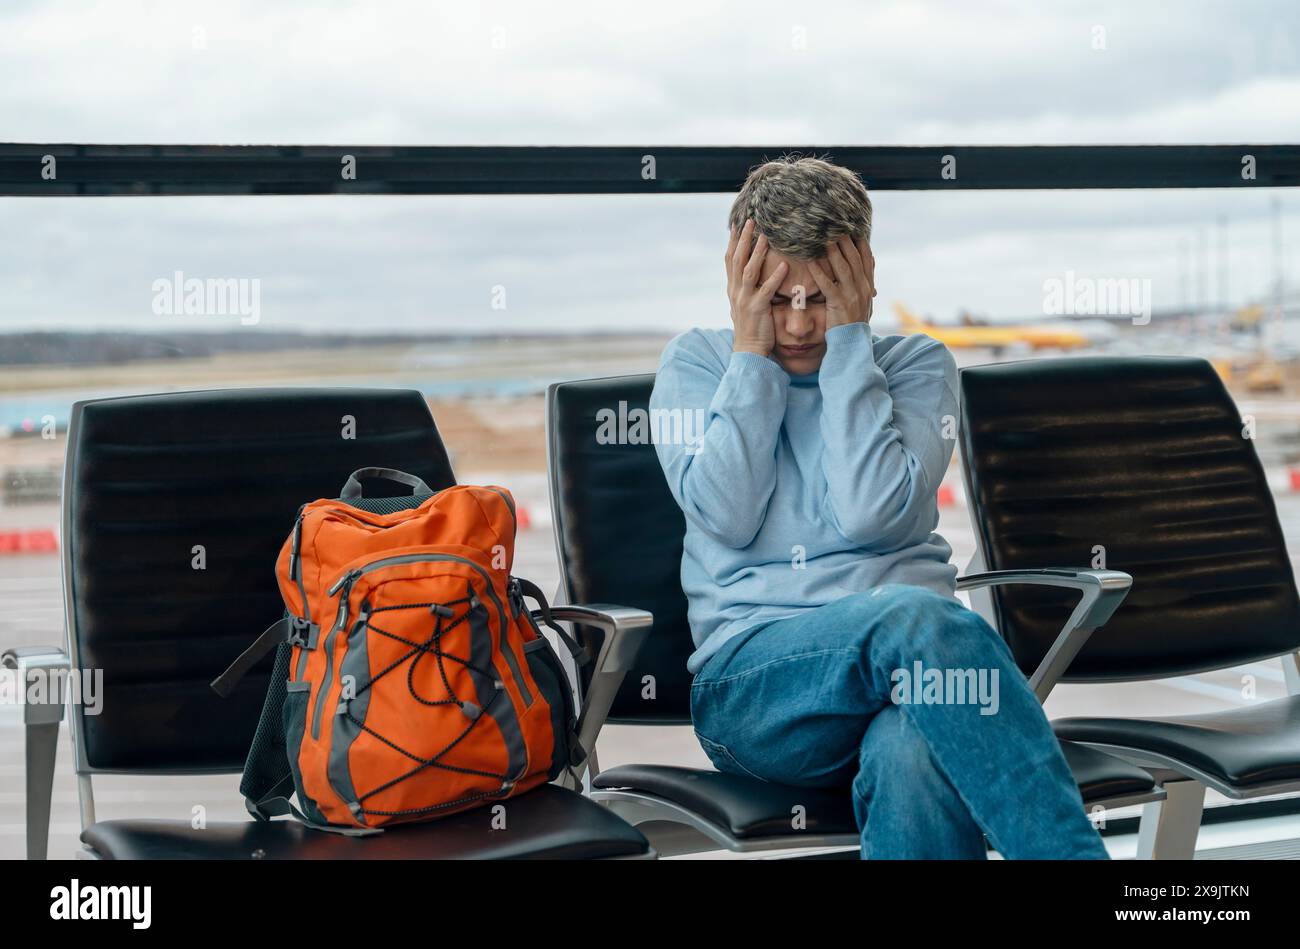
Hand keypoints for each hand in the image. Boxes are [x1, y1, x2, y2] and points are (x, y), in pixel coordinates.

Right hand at [726, 218, 787, 356]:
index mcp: (732, 288)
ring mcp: (745, 299)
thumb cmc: (751, 327)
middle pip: (737, 259)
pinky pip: (766, 290)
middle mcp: (735, 291)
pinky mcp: (757, 309)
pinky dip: (775, 276)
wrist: (749, 350)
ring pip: (749, 270)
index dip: (732, 241)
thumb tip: (748, 274)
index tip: (737, 224)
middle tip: (751, 220)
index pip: (730, 260)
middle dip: (743, 239)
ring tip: (766, 236)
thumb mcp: (743, 304)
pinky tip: (784, 265)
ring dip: (757, 252)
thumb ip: (745, 288)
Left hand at [807, 235, 875, 329]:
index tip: (854, 229)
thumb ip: (865, 283)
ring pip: (843, 268)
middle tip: (836, 226)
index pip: (866, 260)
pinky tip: (810, 261)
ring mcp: (852, 296)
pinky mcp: (839, 304)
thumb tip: (871, 262)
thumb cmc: (853, 323)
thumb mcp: (864, 302)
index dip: (861, 244)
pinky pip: (827, 284)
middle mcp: (863, 289)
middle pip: (855, 259)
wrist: (852, 344)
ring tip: (824, 238)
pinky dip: (819, 272)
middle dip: (846, 242)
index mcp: (868, 287)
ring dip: (834, 251)